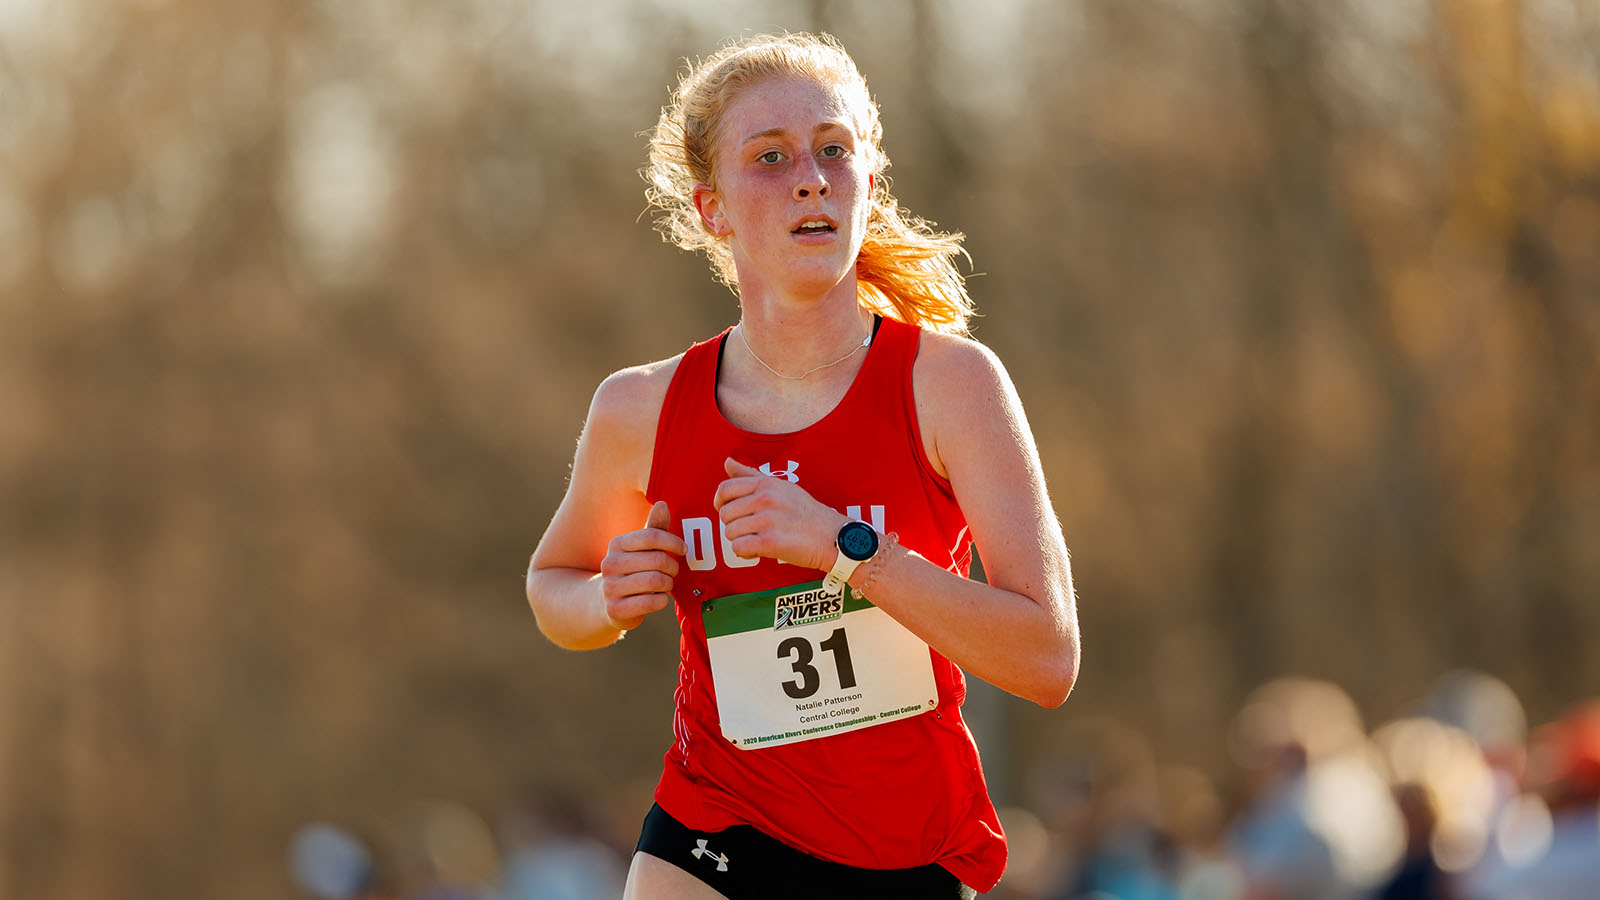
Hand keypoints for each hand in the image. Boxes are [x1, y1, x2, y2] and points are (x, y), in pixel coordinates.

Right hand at [599, 500, 685, 631]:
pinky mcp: (615, 609)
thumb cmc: (632, 570)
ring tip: (666, 584)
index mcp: (617, 544)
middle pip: (658, 560)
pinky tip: (659, 598)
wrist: (605, 602)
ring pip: (656, 581)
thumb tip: (662, 503)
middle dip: (673, 567)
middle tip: (673, 571)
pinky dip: (662, 600)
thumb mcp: (642, 549)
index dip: (673, 542)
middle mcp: (610, 564)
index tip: (683, 549)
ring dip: (668, 584)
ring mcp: (610, 588)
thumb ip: (655, 529)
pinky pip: (651, 602)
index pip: (652, 536)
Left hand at [713, 457, 849, 571]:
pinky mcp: (771, 542)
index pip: (725, 489)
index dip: (720, 502)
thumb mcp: (781, 487)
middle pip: (725, 514)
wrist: (833, 537)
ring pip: (730, 533)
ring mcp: (768, 520)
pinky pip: (739, 548)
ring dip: (740, 540)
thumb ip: (751, 475)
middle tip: (751, 530)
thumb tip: (727, 462)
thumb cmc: (806, 513)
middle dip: (733, 525)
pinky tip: (759, 550)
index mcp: (766, 484)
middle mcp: (766, 499)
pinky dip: (745, 553)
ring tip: (758, 539)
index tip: (727, 511)